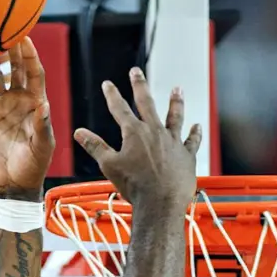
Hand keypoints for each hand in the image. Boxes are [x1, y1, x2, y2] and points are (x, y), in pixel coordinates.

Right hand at [0, 38, 54, 197]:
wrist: (12, 186)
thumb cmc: (33, 167)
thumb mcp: (42, 148)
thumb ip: (42, 126)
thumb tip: (43, 104)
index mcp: (34, 102)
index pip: (33, 73)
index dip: (30, 56)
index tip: (23, 37)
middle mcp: (17, 99)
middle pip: (12, 68)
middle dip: (6, 49)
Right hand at [75, 66, 200, 210]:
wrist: (160, 204)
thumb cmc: (135, 187)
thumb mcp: (110, 166)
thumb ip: (95, 146)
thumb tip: (79, 133)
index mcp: (134, 133)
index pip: (119, 108)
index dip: (112, 95)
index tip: (108, 84)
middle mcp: (155, 132)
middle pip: (146, 103)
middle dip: (139, 86)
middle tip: (136, 72)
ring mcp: (172, 142)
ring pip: (174, 117)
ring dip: (175, 102)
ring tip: (177, 89)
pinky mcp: (186, 156)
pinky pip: (192, 141)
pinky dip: (195, 133)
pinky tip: (197, 126)